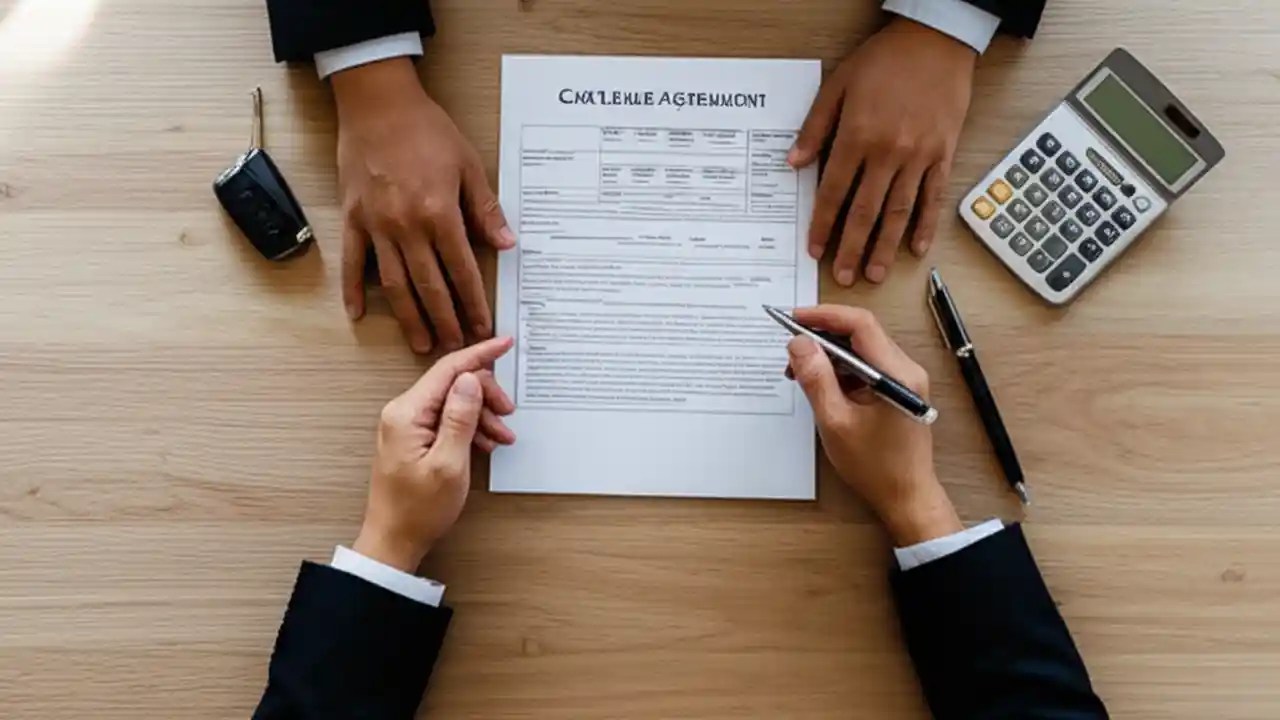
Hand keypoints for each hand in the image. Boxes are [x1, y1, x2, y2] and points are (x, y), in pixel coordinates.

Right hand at [333, 58, 515, 353]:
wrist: (378, 104)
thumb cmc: (427, 130)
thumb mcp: (468, 164)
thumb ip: (486, 209)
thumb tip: (507, 245)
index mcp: (439, 213)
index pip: (461, 270)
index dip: (473, 303)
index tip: (482, 327)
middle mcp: (407, 226)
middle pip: (429, 286)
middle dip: (444, 321)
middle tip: (454, 348)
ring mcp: (376, 225)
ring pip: (394, 284)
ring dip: (408, 318)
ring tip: (420, 344)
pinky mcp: (353, 219)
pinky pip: (353, 262)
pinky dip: (353, 290)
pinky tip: (358, 314)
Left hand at [353, 336, 516, 571]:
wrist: (393, 540)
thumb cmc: (417, 510)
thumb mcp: (449, 464)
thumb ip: (460, 418)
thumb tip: (470, 381)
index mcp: (407, 413)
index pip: (448, 369)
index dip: (480, 354)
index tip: (504, 343)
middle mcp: (403, 412)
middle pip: (453, 384)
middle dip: (485, 395)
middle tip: (508, 415)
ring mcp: (406, 424)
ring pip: (453, 402)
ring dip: (481, 414)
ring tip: (501, 437)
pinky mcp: (413, 437)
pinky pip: (446, 419)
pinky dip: (469, 427)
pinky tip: (484, 443)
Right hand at [786, 306, 960, 545]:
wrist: (905, 495)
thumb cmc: (876, 466)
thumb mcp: (835, 422)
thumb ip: (816, 379)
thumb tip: (799, 345)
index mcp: (896, 374)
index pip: (860, 325)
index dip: (825, 315)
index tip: (795, 319)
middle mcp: (905, 370)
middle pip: (861, 333)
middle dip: (822, 334)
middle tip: (791, 346)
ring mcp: (902, 379)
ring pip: (861, 349)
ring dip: (829, 354)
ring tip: (799, 370)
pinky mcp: (895, 389)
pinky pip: (865, 366)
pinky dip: (839, 369)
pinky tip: (819, 383)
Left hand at [790, 18, 975, 285]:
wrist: (936, 41)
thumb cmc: (884, 60)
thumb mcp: (837, 85)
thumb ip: (815, 128)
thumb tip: (793, 163)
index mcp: (857, 136)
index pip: (834, 192)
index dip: (823, 224)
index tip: (816, 249)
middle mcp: (888, 152)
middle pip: (865, 211)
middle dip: (851, 248)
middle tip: (844, 276)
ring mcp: (919, 156)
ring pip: (899, 212)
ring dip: (885, 247)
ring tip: (874, 273)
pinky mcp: (943, 154)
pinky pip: (933, 198)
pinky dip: (925, 226)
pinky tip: (917, 250)